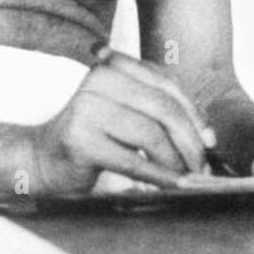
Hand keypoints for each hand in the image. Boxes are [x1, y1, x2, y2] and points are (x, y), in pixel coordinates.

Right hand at [27, 47, 215, 193]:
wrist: (42, 159)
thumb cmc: (93, 138)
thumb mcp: (126, 113)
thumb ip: (158, 111)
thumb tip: (207, 135)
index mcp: (113, 67)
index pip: (167, 84)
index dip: (194, 113)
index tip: (210, 140)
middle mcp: (99, 80)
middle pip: (163, 107)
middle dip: (190, 139)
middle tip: (203, 164)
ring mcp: (88, 108)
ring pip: (150, 133)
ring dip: (176, 160)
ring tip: (187, 177)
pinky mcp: (82, 139)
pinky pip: (132, 159)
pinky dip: (158, 175)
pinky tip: (172, 185)